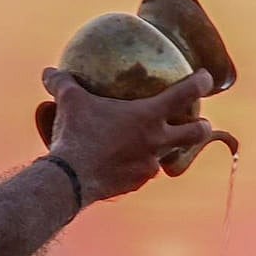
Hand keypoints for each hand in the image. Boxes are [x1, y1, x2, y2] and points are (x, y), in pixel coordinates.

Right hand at [41, 67, 213, 202]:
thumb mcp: (69, 102)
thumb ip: (63, 83)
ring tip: (156, 147)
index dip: (201, 83)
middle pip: (195, 134)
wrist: (71, 179)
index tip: (206, 78)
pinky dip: (139, 167)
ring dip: (167, 151)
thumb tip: (48, 71)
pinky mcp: (135, 184)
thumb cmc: (76, 135)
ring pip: (168, 157)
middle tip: (200, 122)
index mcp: (148, 115)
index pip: (186, 93)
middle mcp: (156, 141)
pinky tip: (126, 165)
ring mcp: (148, 165)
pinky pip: (143, 174)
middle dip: (203, 127)